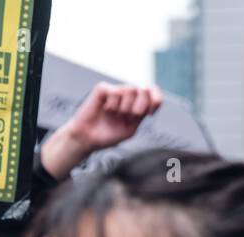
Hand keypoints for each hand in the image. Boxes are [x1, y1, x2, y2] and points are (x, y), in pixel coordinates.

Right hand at [40, 83, 163, 179]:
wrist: (87, 140)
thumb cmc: (107, 135)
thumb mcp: (131, 128)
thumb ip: (142, 114)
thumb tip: (149, 98)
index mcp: (136, 104)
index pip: (153, 92)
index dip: (156, 99)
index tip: (150, 113)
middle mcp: (127, 95)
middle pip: (144, 90)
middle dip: (139, 107)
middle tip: (128, 117)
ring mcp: (115, 90)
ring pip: (131, 89)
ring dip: (124, 107)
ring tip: (114, 114)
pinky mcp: (102, 89)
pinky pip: (115, 91)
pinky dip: (112, 105)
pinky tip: (106, 110)